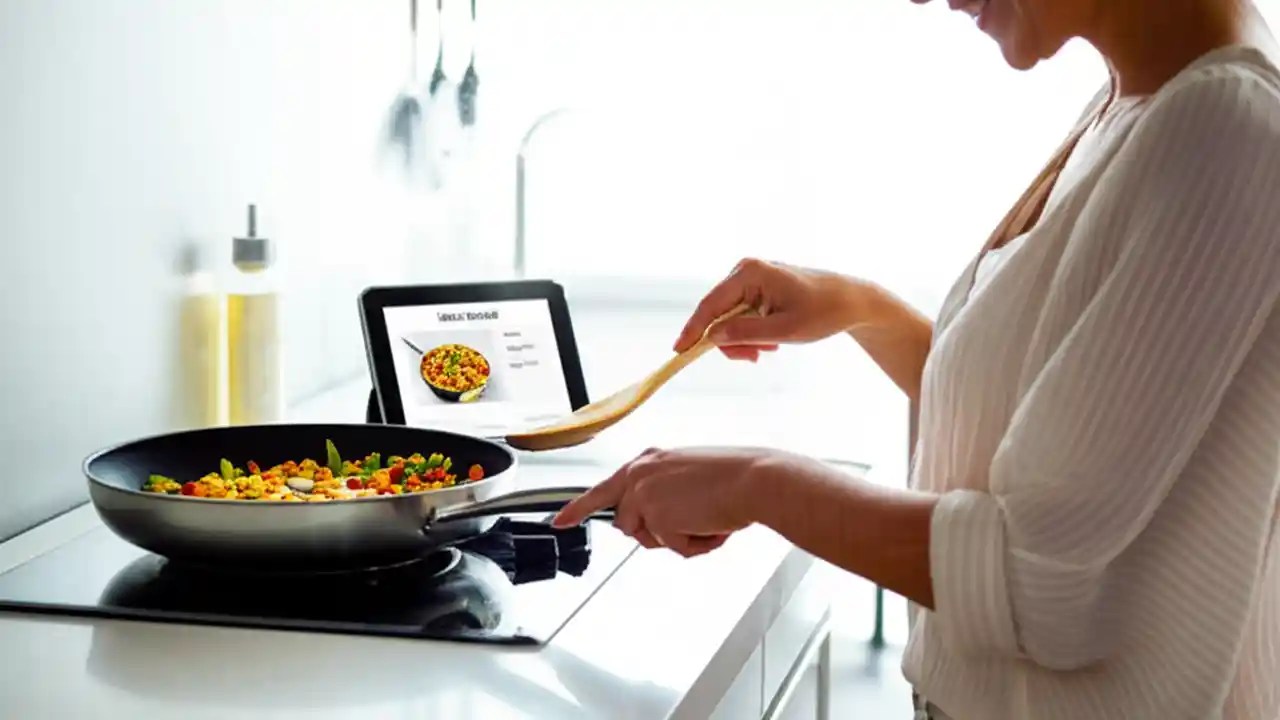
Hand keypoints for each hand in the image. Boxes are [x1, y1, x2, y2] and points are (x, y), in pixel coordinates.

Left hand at [550, 447, 775, 556]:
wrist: (754, 479)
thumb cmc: (733, 476)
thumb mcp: (688, 476)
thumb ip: (663, 493)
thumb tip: (653, 522)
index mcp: (648, 460)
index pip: (603, 489)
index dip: (578, 508)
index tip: (559, 522)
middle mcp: (639, 474)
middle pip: (627, 522)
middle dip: (656, 531)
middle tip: (693, 518)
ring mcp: (643, 495)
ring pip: (649, 537)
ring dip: (679, 537)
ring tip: (707, 516)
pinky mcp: (655, 516)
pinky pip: (671, 547)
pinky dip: (695, 544)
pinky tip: (711, 523)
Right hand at [673, 258, 866, 361]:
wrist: (851, 301)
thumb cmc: (823, 312)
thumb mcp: (785, 330)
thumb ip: (746, 333)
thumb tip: (712, 338)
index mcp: (750, 273)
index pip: (710, 305)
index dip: (694, 330)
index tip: (679, 352)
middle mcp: (745, 269)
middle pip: (718, 313)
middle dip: (731, 340)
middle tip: (753, 359)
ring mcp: (750, 277)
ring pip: (728, 317)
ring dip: (743, 339)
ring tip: (769, 350)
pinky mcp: (756, 286)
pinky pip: (740, 314)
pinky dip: (750, 332)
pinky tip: (771, 340)